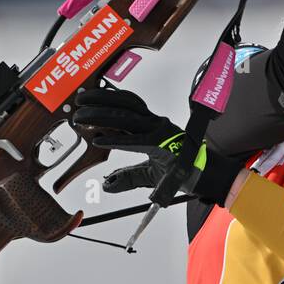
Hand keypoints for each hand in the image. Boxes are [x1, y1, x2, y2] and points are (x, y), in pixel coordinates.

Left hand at [72, 88, 239, 204]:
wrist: (204, 176)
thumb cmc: (182, 170)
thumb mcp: (149, 174)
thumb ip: (128, 177)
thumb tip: (107, 184)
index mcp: (153, 124)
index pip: (128, 104)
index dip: (107, 98)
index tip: (88, 98)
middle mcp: (156, 124)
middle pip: (124, 104)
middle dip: (99, 100)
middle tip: (79, 102)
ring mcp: (160, 132)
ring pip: (126, 118)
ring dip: (100, 116)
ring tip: (82, 118)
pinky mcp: (163, 146)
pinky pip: (136, 141)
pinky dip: (116, 140)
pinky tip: (100, 140)